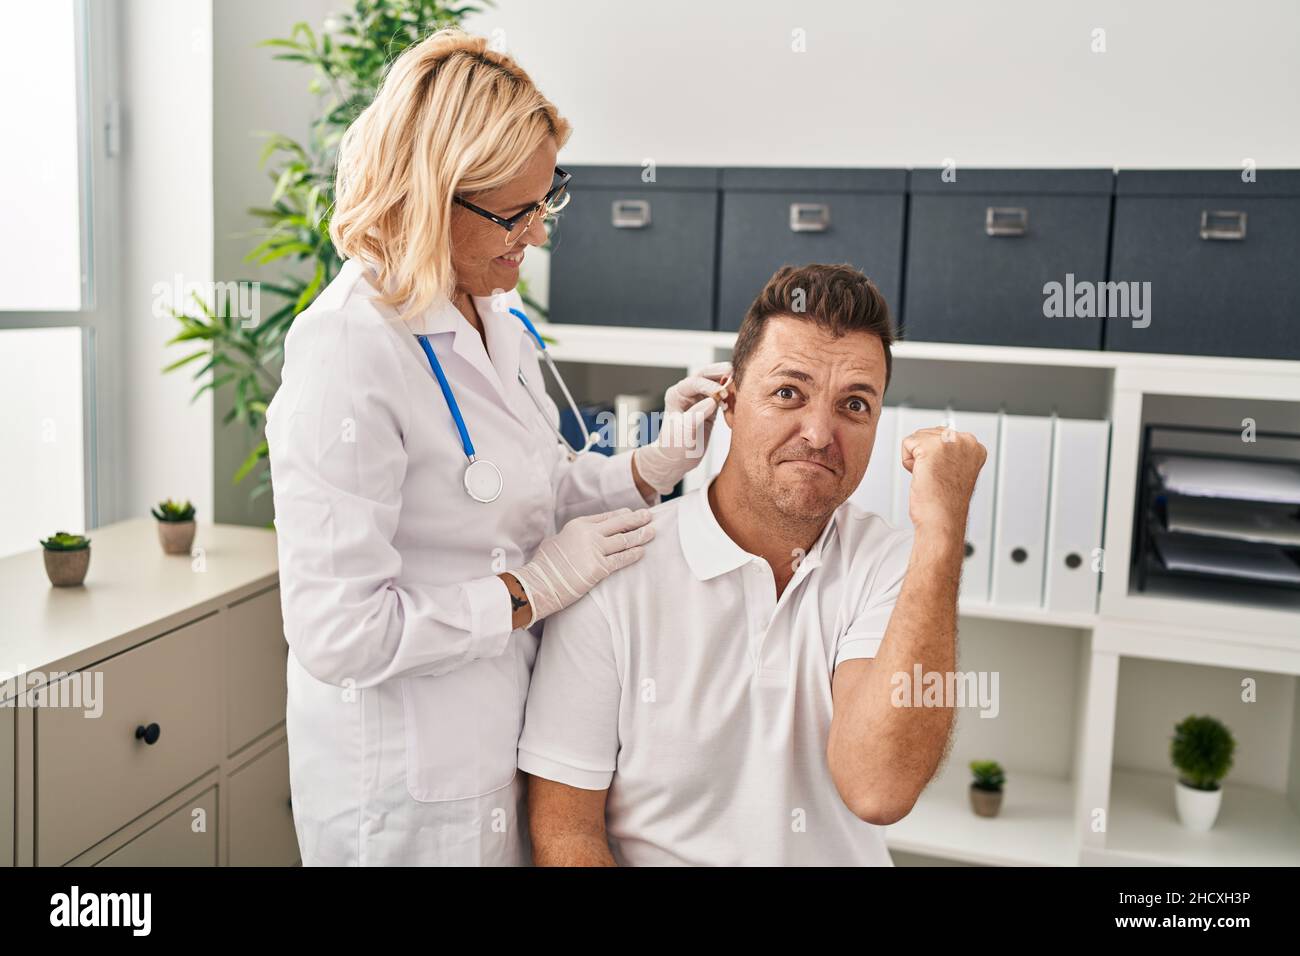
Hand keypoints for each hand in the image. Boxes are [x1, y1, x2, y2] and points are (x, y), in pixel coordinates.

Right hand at [510, 508, 654, 625]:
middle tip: (649, 516)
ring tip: (652, 532)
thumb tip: (575, 539)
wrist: (538, 583)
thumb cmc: (543, 566)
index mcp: (578, 525)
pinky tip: (642, 552)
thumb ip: (571, 537)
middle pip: (619, 523)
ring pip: (624, 540)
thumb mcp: (556, 541)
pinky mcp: (599, 568)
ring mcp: (595, 550)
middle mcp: (589, 534)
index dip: (621, 515)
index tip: (632, 514)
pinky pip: (622, 559)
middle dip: (636, 519)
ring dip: (640, 536)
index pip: (606, 517)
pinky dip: (634, 555)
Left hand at [632, 362, 730, 494]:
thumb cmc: (673, 447)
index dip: (708, 385)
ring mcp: (699, 399)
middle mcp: (687, 393)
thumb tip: (712, 402)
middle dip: (720, 373)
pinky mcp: (710, 408)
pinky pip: (722, 396)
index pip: (694, 382)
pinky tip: (736, 401)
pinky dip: (730, 396)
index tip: (721, 393)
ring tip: (739, 388)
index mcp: (676, 394)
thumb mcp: (682, 433)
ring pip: (715, 383)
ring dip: (727, 383)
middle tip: (735, 375)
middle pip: (705, 375)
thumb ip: (695, 415)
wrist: (675, 460)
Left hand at [901, 427, 986, 535]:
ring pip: (917, 437)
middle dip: (925, 455)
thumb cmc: (945, 502)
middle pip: (928, 433)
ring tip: (931, 476)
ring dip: (916, 459)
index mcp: (975, 446)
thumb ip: (952, 452)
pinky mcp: (930, 447)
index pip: (943, 436)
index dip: (937, 458)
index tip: (946, 475)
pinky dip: (908, 462)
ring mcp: (950, 442)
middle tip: (937, 477)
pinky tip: (922, 475)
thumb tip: (936, 440)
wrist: (942, 520)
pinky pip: (907, 443)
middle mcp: (966, 441)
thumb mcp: (957, 470)